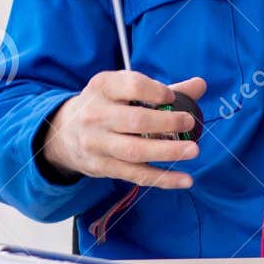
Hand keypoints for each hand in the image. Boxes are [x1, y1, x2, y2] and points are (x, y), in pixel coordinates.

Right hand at [41, 71, 205, 188]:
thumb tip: (200, 84)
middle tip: (189, 123)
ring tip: (193, 150)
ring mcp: (97, 143)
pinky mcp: (103, 167)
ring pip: (135, 150)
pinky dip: (163, 179)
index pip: (131, 86)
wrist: (64, 133)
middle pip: (135, 121)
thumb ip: (161, 89)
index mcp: (103, 87)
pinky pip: (136, 175)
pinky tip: (185, 179)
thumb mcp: (122, 90)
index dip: (156, 91)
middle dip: (166, 123)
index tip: (172, 97)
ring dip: (167, 152)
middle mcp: (96, 114)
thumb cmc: (105, 106)